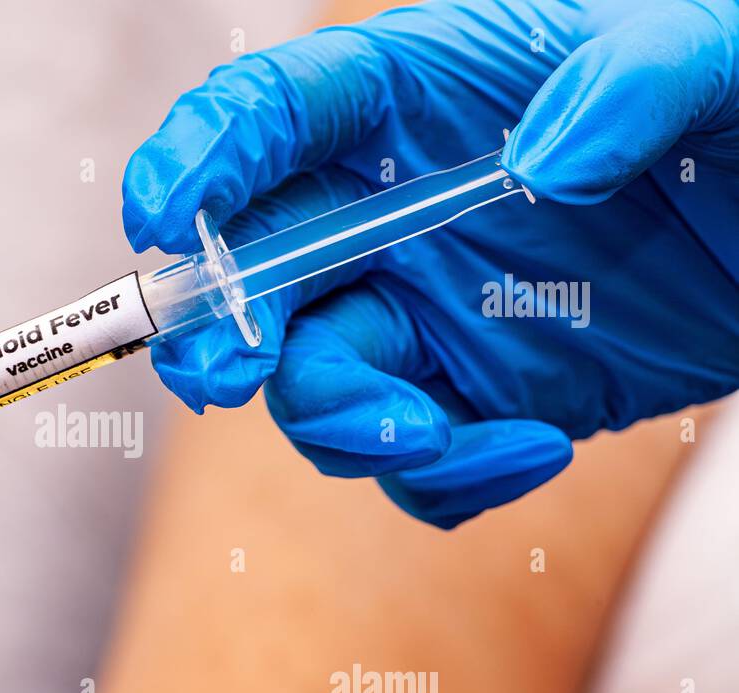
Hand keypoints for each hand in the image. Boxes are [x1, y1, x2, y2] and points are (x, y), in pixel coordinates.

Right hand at [123, 0, 738, 527]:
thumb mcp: (721, 57)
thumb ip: (638, 81)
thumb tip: (547, 164)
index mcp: (422, 96)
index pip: (278, 111)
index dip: (204, 156)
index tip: (164, 215)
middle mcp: (398, 206)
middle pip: (256, 269)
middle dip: (220, 329)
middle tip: (229, 374)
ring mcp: (425, 309)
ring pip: (313, 384)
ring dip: (344, 423)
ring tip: (434, 432)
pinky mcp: (469, 392)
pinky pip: (407, 460)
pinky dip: (444, 480)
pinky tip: (538, 450)